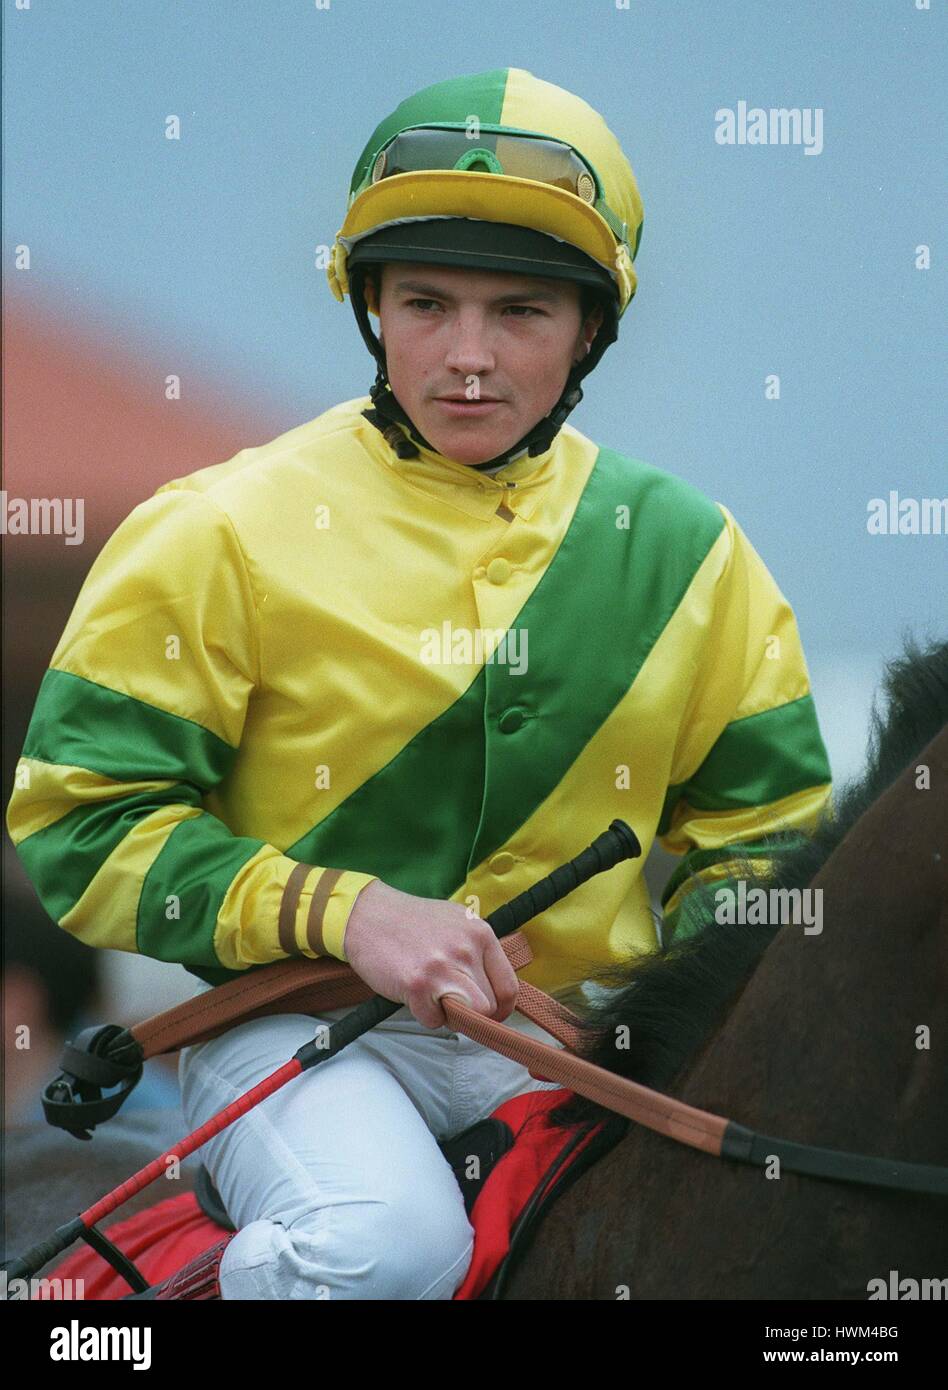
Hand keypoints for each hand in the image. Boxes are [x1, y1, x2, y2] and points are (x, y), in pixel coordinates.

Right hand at [342, 879, 518, 1028]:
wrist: (367, 915)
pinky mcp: (418, 984)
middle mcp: (466, 950)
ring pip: (469, 1018)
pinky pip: (434, 1021)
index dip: (501, 1010)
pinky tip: (413, 995)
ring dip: (452, 1017)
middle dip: (473, 1013)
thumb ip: (478, 952)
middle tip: (452, 1003)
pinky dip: (424, 1015)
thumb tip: (494, 990)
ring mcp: (442, 967)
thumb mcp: (456, 923)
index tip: (489, 1014)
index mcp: (480, 934)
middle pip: (490, 1007)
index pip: (509, 988)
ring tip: (435, 999)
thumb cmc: (411, 922)